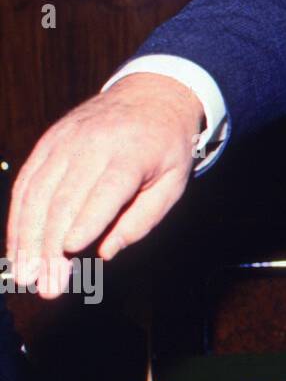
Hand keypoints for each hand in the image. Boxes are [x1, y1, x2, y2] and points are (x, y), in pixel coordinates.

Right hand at [4, 73, 203, 297]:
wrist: (152, 95)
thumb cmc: (165, 147)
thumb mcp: (173, 182)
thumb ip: (143, 219)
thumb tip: (105, 252)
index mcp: (132, 152)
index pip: (107, 188)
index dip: (87, 219)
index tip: (70, 250)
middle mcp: (94, 143)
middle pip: (66, 198)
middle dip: (51, 246)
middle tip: (47, 286)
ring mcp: (66, 140)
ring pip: (38, 193)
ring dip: (27, 238)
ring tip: (25, 275)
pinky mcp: (48, 142)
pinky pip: (27, 181)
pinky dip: (18, 217)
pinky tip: (17, 246)